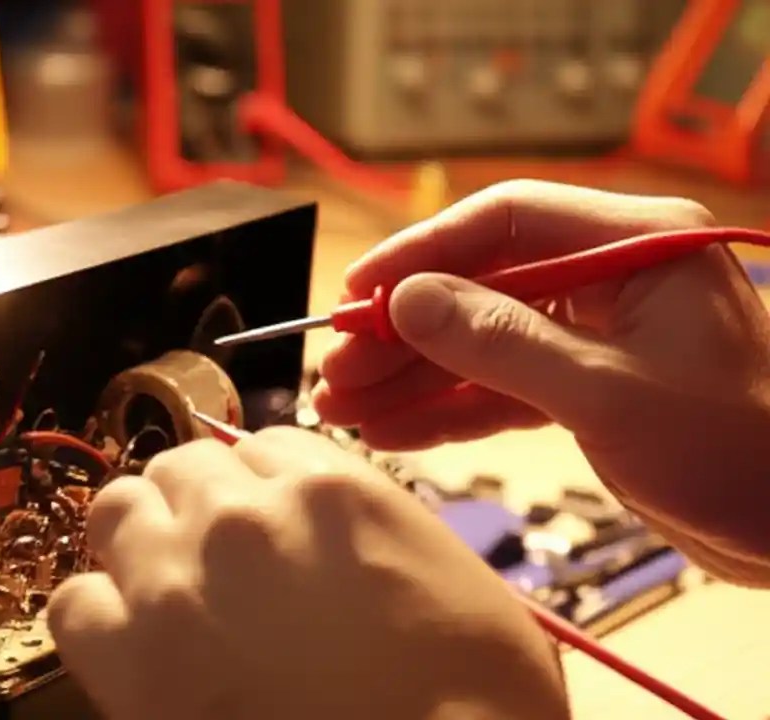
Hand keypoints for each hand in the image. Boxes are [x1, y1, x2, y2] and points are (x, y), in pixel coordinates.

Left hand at [46, 427, 567, 719]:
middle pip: (183, 468)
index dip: (263, 488)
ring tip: (167, 593)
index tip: (270, 526)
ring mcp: (175, 580)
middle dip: (198, 507)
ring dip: (140, 542)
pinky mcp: (128, 657)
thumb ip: (381, 528)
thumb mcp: (458, 584)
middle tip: (218, 564)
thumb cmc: (475, 705)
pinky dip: (98, 617)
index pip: (262, 446)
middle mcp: (242, 517)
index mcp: (330, 491)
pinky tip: (133, 648)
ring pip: (119, 511)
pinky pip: (74, 602)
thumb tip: (335, 529)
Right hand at [313, 180, 769, 584]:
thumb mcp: (606, 393)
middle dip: (403, 332)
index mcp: (634, 245)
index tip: (355, 292)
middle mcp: (610, 278)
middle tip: (335, 370)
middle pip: (479, 285)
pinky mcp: (586, 388)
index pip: (503, 221)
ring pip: (480, 342)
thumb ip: (499, 342)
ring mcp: (594, 335)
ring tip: (344, 407)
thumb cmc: (736, 451)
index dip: (420, 254)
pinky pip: (500, 388)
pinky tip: (392, 428)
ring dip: (412, 376)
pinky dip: (448, 409)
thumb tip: (406, 300)